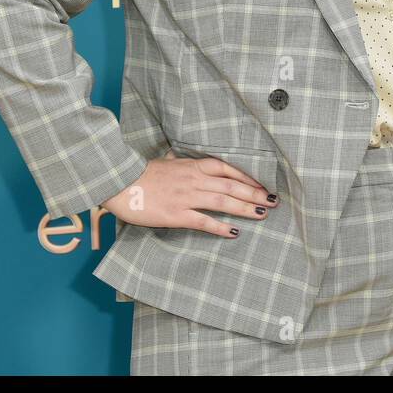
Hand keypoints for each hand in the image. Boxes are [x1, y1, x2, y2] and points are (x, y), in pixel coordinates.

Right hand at [102, 151, 277, 236]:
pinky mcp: (176, 214)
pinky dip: (221, 227)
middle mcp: (194, 180)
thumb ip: (179, 163)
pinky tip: (234, 232)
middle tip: (273, 201)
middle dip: (255, 193)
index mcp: (192, 166)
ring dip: (245, 208)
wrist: (118, 182)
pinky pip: (204, 221)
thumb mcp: (165, 163)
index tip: (262, 183)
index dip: (248, 176)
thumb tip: (182, 160)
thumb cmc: (140, 173)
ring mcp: (186, 197)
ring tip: (263, 214)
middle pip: (231, 185)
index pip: (227, 168)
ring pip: (223, 201)